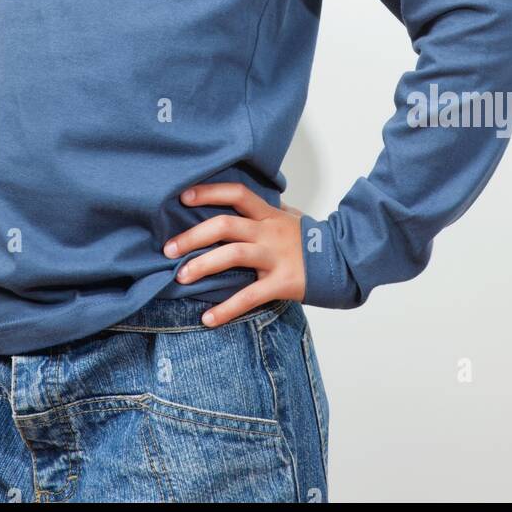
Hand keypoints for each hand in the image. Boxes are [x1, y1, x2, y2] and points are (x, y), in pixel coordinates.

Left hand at [162, 182, 305, 326]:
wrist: (344, 262)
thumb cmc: (310, 239)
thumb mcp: (289, 216)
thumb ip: (265, 208)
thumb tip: (240, 199)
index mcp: (269, 214)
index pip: (237, 194)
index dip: (209, 192)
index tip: (183, 197)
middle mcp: (269, 231)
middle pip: (226, 225)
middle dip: (193, 236)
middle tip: (168, 249)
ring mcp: (276, 256)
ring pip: (233, 255)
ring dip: (203, 266)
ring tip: (181, 277)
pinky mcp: (283, 283)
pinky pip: (250, 296)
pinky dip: (226, 309)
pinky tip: (207, 318)